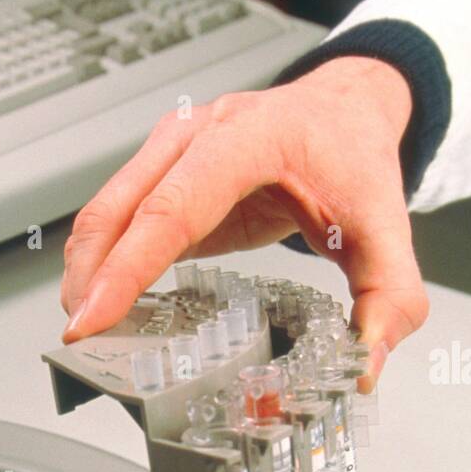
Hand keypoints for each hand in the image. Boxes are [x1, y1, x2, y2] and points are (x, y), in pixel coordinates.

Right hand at [60, 56, 426, 389]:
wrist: (343, 109)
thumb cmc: (351, 157)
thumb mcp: (385, 227)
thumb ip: (389, 297)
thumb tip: (367, 363)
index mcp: (250, 139)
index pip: (173, 208)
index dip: (128, 267)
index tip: (95, 316)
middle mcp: (199, 134)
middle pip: (121, 209)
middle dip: (90, 278)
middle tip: (81, 338)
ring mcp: (171, 147)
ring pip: (105, 209)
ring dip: (86, 270)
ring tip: (85, 327)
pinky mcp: (160, 170)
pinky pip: (115, 213)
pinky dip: (100, 259)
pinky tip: (102, 300)